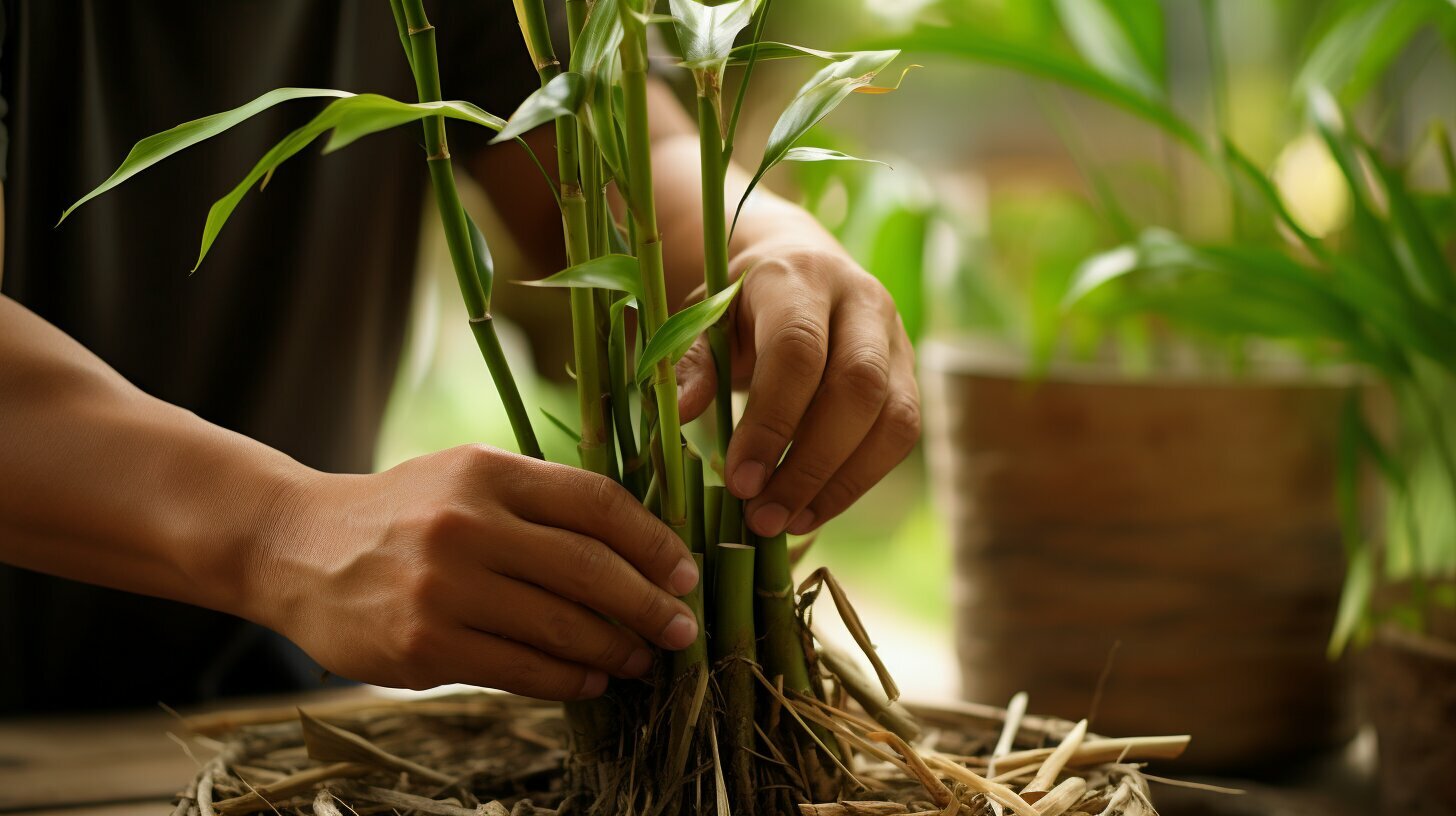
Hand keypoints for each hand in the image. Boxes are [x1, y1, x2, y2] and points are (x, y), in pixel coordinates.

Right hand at [249, 445, 699, 700]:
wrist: (296, 548)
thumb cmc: (403, 514)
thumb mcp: (467, 478)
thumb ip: (541, 501)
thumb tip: (641, 546)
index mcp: (489, 472)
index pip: (597, 502)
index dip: (654, 541)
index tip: (686, 573)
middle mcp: (468, 525)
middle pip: (589, 569)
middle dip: (649, 605)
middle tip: (682, 629)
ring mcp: (443, 588)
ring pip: (559, 627)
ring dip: (614, 650)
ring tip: (642, 659)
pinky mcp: (423, 645)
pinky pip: (519, 669)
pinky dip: (567, 679)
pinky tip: (592, 680)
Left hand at [676, 236, 920, 538]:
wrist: (799, 273)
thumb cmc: (742, 308)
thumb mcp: (706, 321)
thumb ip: (694, 362)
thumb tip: (685, 410)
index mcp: (799, 278)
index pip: (799, 351)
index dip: (771, 422)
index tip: (740, 481)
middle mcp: (861, 301)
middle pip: (858, 386)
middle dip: (810, 463)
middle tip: (763, 515)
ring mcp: (895, 339)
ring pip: (893, 418)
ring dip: (841, 482)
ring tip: (787, 522)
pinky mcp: (908, 376)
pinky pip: (900, 437)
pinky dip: (857, 482)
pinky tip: (812, 510)